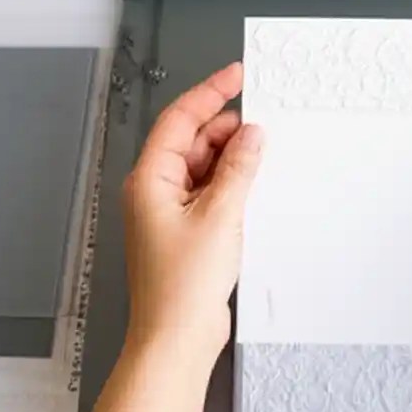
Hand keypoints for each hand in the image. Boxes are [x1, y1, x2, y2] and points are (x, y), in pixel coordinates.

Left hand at [122, 62, 263, 358]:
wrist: (175, 337)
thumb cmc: (182, 285)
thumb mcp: (220, 214)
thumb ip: (239, 168)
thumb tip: (251, 134)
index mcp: (149, 178)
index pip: (179, 119)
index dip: (209, 92)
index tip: (236, 74)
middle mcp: (154, 190)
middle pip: (191, 140)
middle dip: (225, 129)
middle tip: (262, 123)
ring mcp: (169, 211)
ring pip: (202, 166)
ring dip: (231, 158)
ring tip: (262, 156)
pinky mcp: (186, 231)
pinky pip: (208, 191)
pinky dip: (230, 182)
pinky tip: (253, 184)